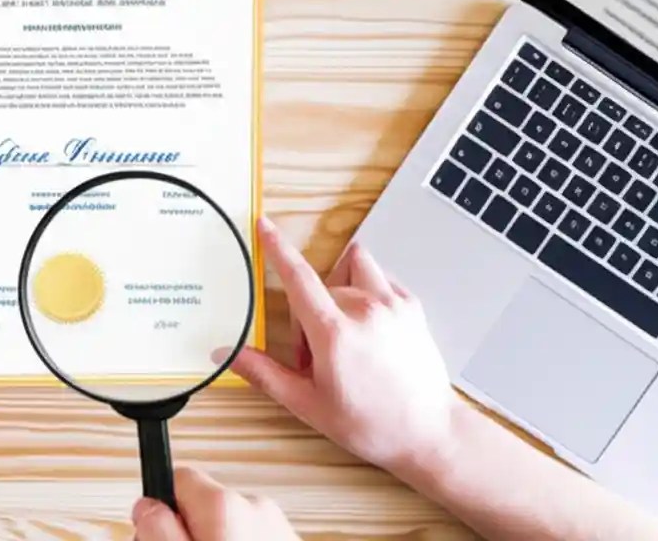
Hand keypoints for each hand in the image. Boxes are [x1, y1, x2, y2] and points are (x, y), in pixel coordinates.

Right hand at [131, 467, 298, 540]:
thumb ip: (158, 530)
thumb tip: (146, 506)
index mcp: (224, 504)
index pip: (179, 477)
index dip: (162, 507)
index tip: (159, 531)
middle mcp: (255, 504)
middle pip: (204, 502)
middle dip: (189, 527)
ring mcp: (278, 523)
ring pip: (229, 523)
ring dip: (216, 538)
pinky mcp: (289, 537)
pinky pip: (253, 534)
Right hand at [223, 216, 460, 475]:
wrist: (428, 431)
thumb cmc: (372, 424)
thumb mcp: (309, 404)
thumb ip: (265, 373)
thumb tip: (229, 354)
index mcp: (335, 333)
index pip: (298, 276)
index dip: (277, 247)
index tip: (265, 226)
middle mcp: (366, 309)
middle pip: (319, 287)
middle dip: (309, 316)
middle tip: (317, 357)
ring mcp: (393, 304)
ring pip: (351, 272)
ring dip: (339, 290)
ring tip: (341, 329)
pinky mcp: (412, 306)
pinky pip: (379, 278)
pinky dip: (366, 292)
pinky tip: (367, 327)